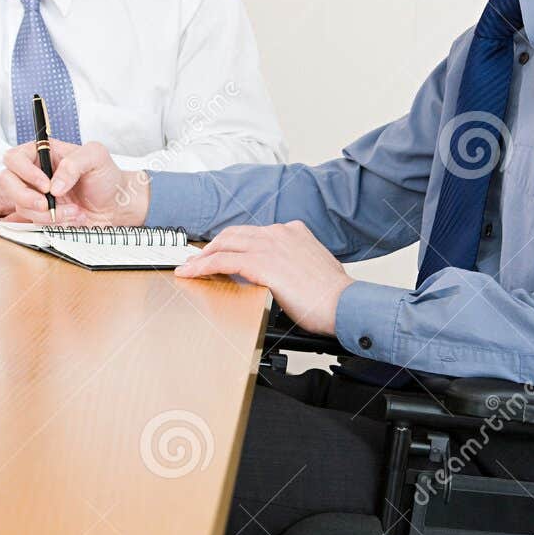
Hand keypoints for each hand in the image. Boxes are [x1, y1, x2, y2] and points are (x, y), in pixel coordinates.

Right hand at [0, 140, 149, 226]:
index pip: (15, 157)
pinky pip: (33, 221)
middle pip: (7, 181)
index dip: (24, 172)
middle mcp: (35, 172)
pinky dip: (53, 223)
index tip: (46, 185)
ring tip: (74, 211)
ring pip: (20, 205)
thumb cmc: (106, 176)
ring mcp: (35, 194)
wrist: (116, 205)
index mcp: (43, 153)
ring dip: (47, 213)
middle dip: (24, 196)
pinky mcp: (40, 213)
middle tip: (46, 204)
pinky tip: (72, 218)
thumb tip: (54, 185)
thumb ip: (74, 163)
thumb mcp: (96, 157)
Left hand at [175, 220, 352, 335]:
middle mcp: (279, 233)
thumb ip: (294, 264)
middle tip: (197, 259)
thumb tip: (283, 275)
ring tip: (189, 267)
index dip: (233, 242)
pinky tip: (191, 273)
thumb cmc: (333, 294)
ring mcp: (270, 245)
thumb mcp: (314, 267)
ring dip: (202, 256)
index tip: (221, 252)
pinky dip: (203, 266)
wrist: (344, 303)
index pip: (254, 233)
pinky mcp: (261, 263)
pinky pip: (223, 260)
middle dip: (212, 246)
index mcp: (293, 231)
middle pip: (234, 233)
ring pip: (224, 244)